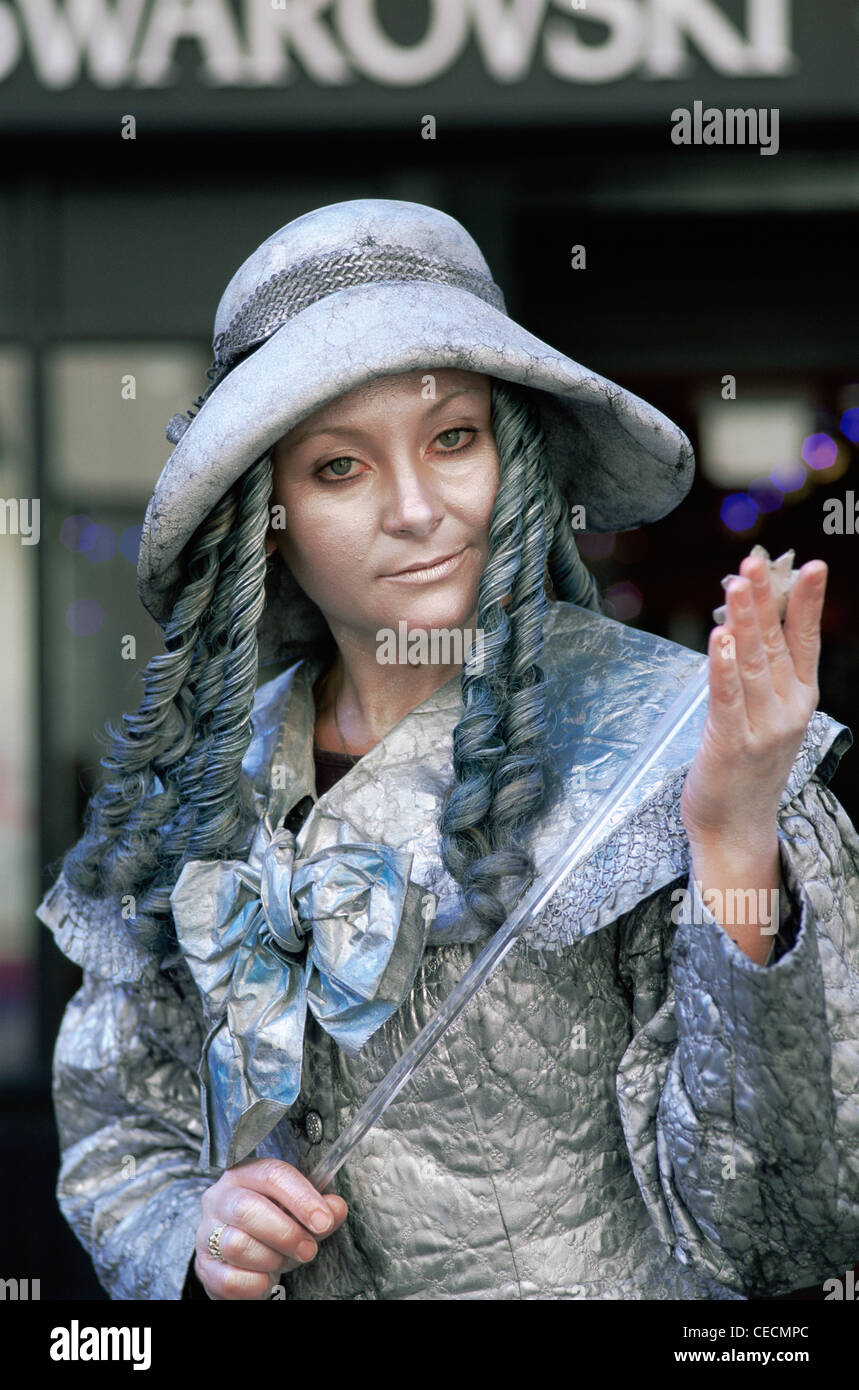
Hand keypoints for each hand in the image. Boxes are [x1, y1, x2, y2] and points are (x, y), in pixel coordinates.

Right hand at [194, 1158, 347, 1299]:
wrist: (238, 1255)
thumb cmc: (270, 1224)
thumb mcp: (297, 1211)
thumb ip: (319, 1208)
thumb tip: (336, 1208)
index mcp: (245, 1173)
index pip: (272, 1175)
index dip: (301, 1198)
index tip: (324, 1221)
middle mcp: (220, 1197)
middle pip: (247, 1209)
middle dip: (286, 1233)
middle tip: (308, 1250)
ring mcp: (207, 1232)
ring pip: (237, 1244)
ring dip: (270, 1258)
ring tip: (283, 1261)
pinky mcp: (204, 1266)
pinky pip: (229, 1278)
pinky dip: (255, 1283)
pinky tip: (265, 1278)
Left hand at [680, 550, 826, 853]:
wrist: (735, 827)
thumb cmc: (745, 766)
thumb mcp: (764, 714)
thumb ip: (760, 673)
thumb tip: (745, 622)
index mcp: (800, 698)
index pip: (806, 641)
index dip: (808, 602)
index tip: (813, 565)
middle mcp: (788, 710)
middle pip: (777, 644)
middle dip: (766, 600)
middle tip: (757, 561)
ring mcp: (764, 728)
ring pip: (752, 664)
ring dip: (744, 621)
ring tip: (736, 584)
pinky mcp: (732, 744)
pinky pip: (727, 698)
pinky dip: (723, 666)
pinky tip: (720, 637)